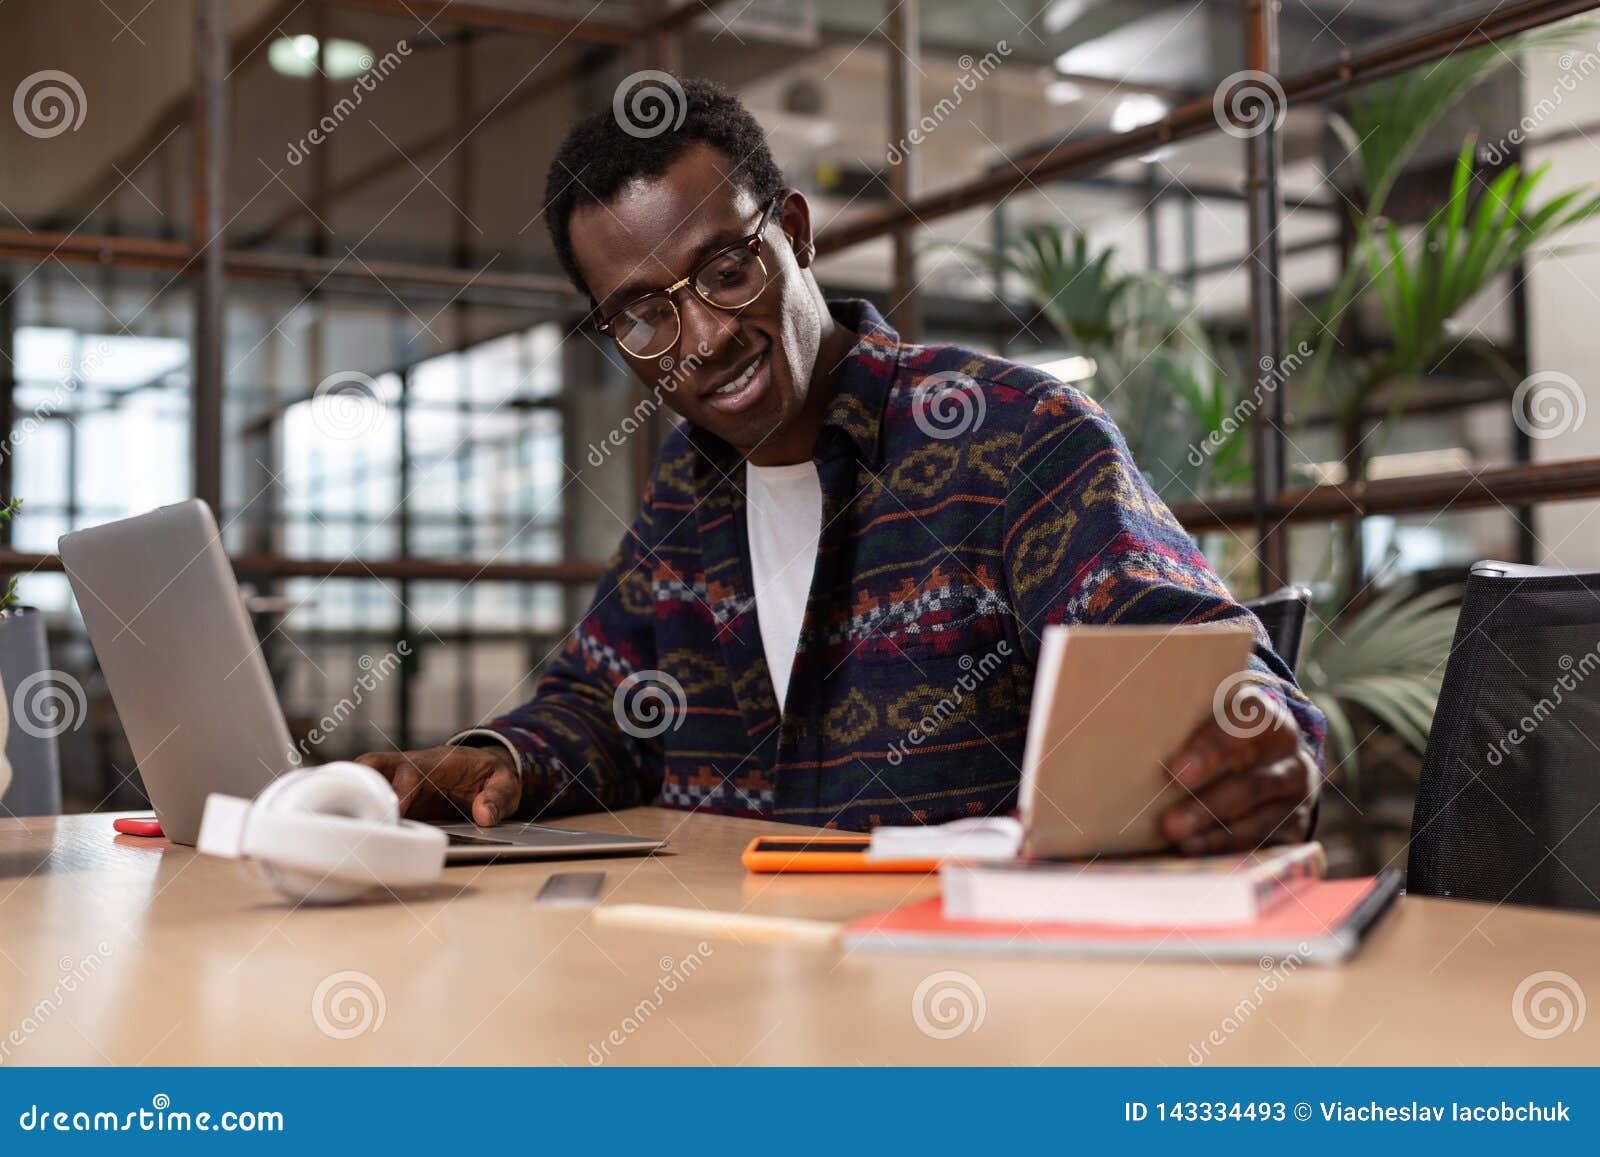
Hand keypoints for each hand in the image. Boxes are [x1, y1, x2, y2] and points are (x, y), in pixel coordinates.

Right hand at [355, 743, 520, 826]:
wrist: (487, 767)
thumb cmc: (493, 775)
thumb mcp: (507, 783)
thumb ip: (498, 797)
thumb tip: (484, 815)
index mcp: (439, 762)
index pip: (412, 771)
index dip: (400, 791)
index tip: (394, 813)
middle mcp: (414, 767)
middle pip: (376, 764)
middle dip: (358, 782)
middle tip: (345, 810)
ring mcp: (402, 780)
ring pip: (367, 777)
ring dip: (351, 793)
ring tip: (338, 821)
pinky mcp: (398, 795)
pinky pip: (372, 796)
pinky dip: (358, 806)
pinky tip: (346, 827)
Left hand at [1159, 685, 1316, 854]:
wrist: (1267, 756)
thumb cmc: (1218, 735)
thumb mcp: (1206, 718)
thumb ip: (1179, 724)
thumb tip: (1126, 736)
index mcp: (1266, 717)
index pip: (1248, 723)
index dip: (1213, 747)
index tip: (1175, 772)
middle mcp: (1288, 754)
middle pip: (1250, 784)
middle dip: (1207, 807)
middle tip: (1169, 825)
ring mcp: (1297, 792)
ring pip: (1260, 819)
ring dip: (1218, 836)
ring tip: (1182, 845)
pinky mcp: (1296, 824)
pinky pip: (1269, 845)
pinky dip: (1234, 852)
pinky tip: (1204, 856)